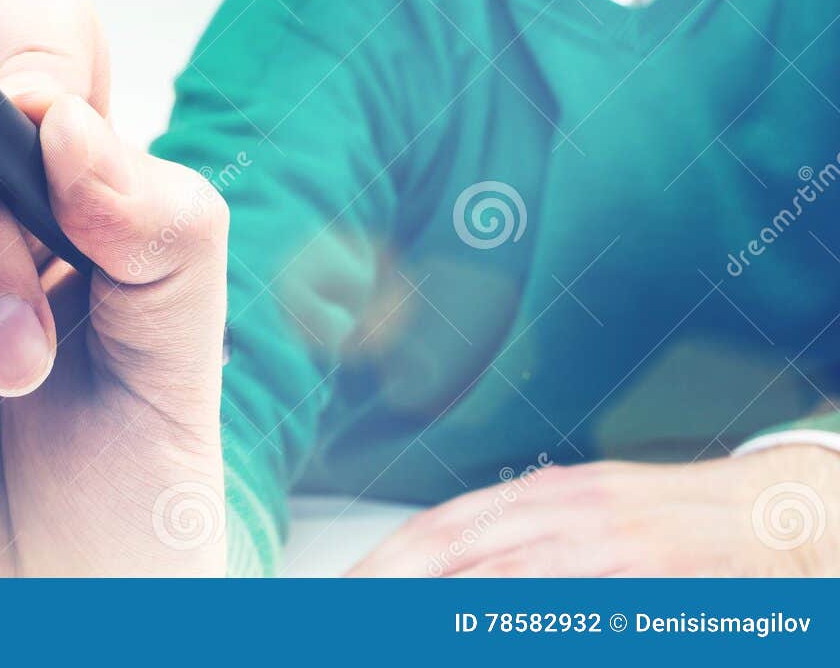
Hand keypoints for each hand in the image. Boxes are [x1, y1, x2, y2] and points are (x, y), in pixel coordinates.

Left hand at [349, 445, 839, 575]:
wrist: (759, 513)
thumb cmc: (666, 517)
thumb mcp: (582, 506)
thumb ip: (520, 528)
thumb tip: (454, 551)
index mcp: (541, 492)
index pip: (444, 525)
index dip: (391, 555)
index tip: (352, 583)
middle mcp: (560, 508)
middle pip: (455, 546)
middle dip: (395, 578)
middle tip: (353, 603)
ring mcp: (597, 541)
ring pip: (498, 576)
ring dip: (445, 602)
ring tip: (393, 618)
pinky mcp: (635, 571)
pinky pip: (559, 597)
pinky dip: (513, 611)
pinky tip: (477, 618)